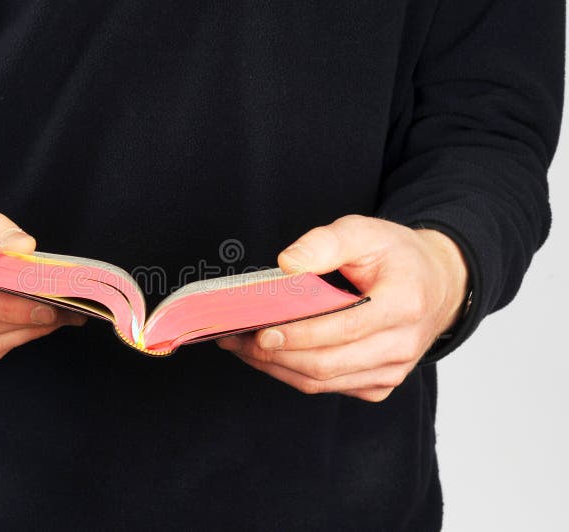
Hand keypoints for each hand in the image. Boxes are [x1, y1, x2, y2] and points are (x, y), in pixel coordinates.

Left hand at [216, 215, 467, 401]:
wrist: (437, 285)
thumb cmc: (396, 257)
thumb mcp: (366, 231)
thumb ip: (326, 242)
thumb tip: (287, 264)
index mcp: (404, 305)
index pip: (344, 329)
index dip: (299, 335)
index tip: (260, 331)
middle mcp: (402, 346)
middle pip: (327, 364)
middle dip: (274, 355)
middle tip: (235, 338)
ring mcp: (392, 371)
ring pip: (322, 383)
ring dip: (275, 367)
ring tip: (240, 346)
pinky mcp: (379, 384)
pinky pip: (328, 388)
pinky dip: (292, 373)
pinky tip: (268, 355)